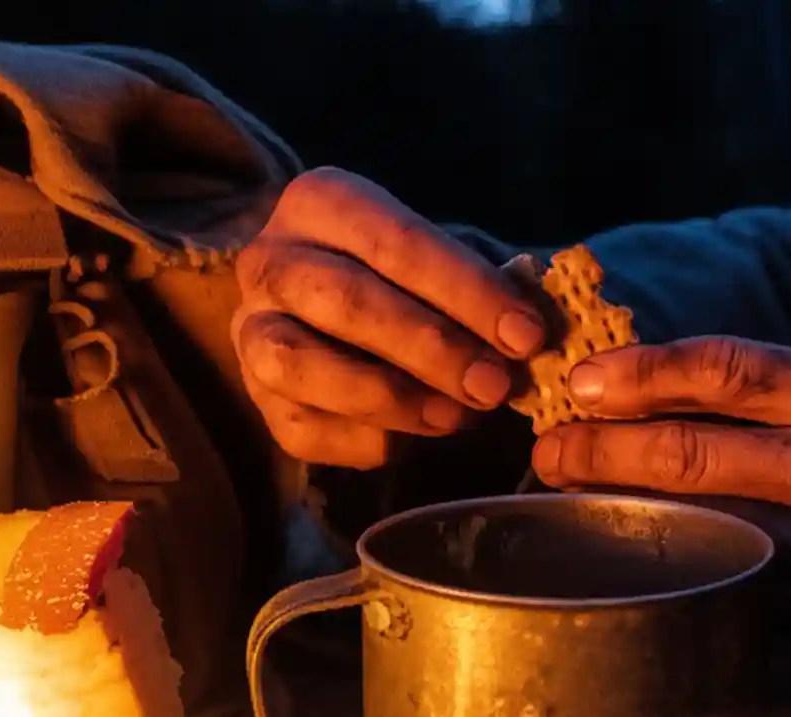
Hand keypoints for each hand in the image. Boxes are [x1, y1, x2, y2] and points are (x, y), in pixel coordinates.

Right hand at [232, 167, 546, 467]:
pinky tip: (411, 440)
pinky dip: (361, 439)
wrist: (335, 313)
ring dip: (390, 396)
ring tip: (457, 416)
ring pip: (300, 363)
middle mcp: (270, 260)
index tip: (526, 336)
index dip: (467, 292)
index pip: (397, 242)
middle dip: (433, 348)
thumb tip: (540, 321)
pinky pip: (299, 426)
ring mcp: (250, 330)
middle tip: (497, 385)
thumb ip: (493, 283)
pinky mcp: (256, 397)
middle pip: (347, 301)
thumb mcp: (450, 261)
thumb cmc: (411, 280)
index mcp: (323, 202)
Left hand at [531, 336, 790, 652]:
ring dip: (611, 506)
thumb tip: (652, 381)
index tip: (583, 379)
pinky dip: (658, 553)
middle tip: (550, 444)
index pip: (724, 369)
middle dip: (599, 447)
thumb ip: (769, 384)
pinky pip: (716, 571)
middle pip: (690, 452)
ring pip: (690, 521)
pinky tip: (619, 541)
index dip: (639, 371)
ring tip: (563, 490)